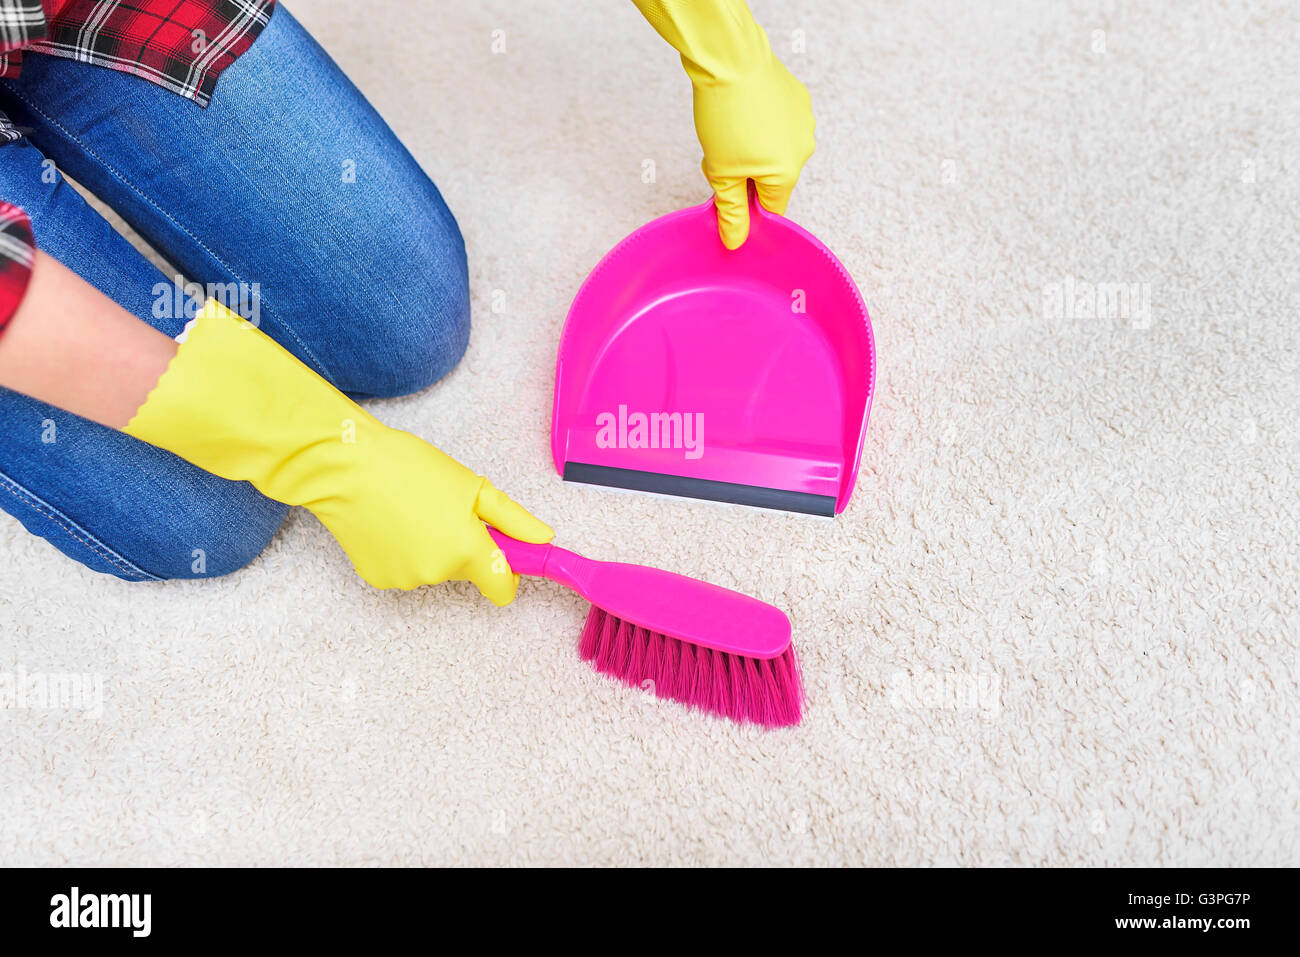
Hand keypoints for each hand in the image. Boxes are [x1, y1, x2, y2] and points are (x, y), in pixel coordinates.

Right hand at [122, 301, 551, 603]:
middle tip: (444, 508)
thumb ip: (513, 519)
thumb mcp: (471, 486)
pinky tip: (389, 522)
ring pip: (436, 570)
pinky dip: (404, 551)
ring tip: (411, 510)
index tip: (503, 549)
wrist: (342, 467)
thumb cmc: (407, 467)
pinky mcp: (378, 578)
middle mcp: (438, 573)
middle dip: (465, 547)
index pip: (503, 589)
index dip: (508, 571)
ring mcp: (406, 579)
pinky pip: (406, 569)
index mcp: (467, 549)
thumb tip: (544, 540)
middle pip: (468, 571)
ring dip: (432, 547)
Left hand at [692, 53, 814, 248]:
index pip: (771, 208)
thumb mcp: (721, 173)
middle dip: (746, 175)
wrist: (730, 59)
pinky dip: (761, 124)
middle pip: (773, 179)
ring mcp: (804, 122)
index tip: (727, 196)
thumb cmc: (725, 115)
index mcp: (786, 173)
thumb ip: (731, 212)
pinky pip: (779, 125)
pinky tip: (742, 111)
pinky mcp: (798, 99)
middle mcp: (803, 149)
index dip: (747, 207)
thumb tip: (736, 242)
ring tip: (730, 129)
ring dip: (753, 149)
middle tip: (720, 157)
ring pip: (775, 151)